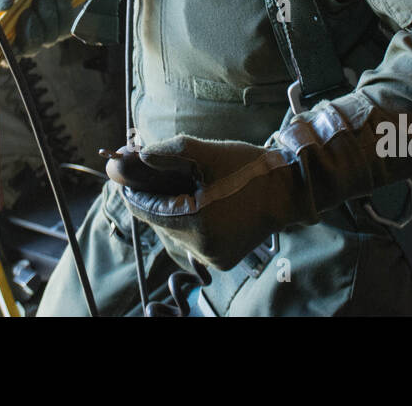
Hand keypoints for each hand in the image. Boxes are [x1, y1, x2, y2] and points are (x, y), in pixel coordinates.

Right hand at [0, 0, 76, 56]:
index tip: (10, 37)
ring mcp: (47, 34)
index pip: (6, 56)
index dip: (9, 52)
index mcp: (5, 31)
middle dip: (30, 31)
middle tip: (28, 11)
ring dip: (46, 14)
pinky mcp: (64, 26)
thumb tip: (4, 7)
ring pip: (49, 37)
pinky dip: (62, 7)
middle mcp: (27, 38)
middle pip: (30, 49)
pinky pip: (66, 25)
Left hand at [113, 100, 378, 269]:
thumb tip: (135, 157)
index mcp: (196, 223)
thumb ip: (168, 152)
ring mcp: (213, 257)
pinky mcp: (223, 259)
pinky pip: (192, 239)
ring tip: (175, 182)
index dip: (131, 188)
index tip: (121, 168)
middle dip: (152, 195)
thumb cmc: (249, 167)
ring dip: (170, 208)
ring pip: (174, 231)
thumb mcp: (205, 152)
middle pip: (158, 221)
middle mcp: (201, 248)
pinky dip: (188, 221)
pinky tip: (196, 200)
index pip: (145, 210)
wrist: (290, 189)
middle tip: (146, 168)